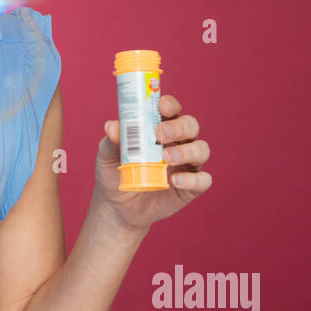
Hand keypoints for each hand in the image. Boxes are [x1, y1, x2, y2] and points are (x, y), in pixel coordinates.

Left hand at [93, 94, 212, 233]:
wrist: (116, 206)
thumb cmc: (115, 172)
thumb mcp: (107, 156)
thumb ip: (111, 141)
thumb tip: (112, 126)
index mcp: (159, 128)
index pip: (171, 110)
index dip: (170, 104)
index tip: (161, 106)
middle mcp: (178, 142)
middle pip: (190, 126)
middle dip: (178, 127)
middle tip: (160, 134)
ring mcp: (186, 164)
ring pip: (201, 150)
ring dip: (187, 151)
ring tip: (167, 158)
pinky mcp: (190, 187)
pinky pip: (203, 180)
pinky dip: (193, 179)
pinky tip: (175, 181)